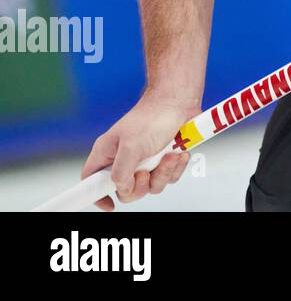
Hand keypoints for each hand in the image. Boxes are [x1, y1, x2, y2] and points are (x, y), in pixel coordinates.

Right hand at [81, 90, 198, 209]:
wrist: (180, 102)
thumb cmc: (153, 117)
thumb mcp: (131, 146)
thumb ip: (121, 172)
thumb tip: (122, 189)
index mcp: (107, 154)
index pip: (91, 181)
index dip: (96, 195)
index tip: (110, 206)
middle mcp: (125, 160)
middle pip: (126, 191)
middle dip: (140, 186)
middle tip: (146, 172)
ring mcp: (146, 161)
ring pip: (151, 186)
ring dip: (163, 173)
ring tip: (169, 155)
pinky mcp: (165, 160)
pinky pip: (169, 177)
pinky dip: (176, 167)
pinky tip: (179, 153)